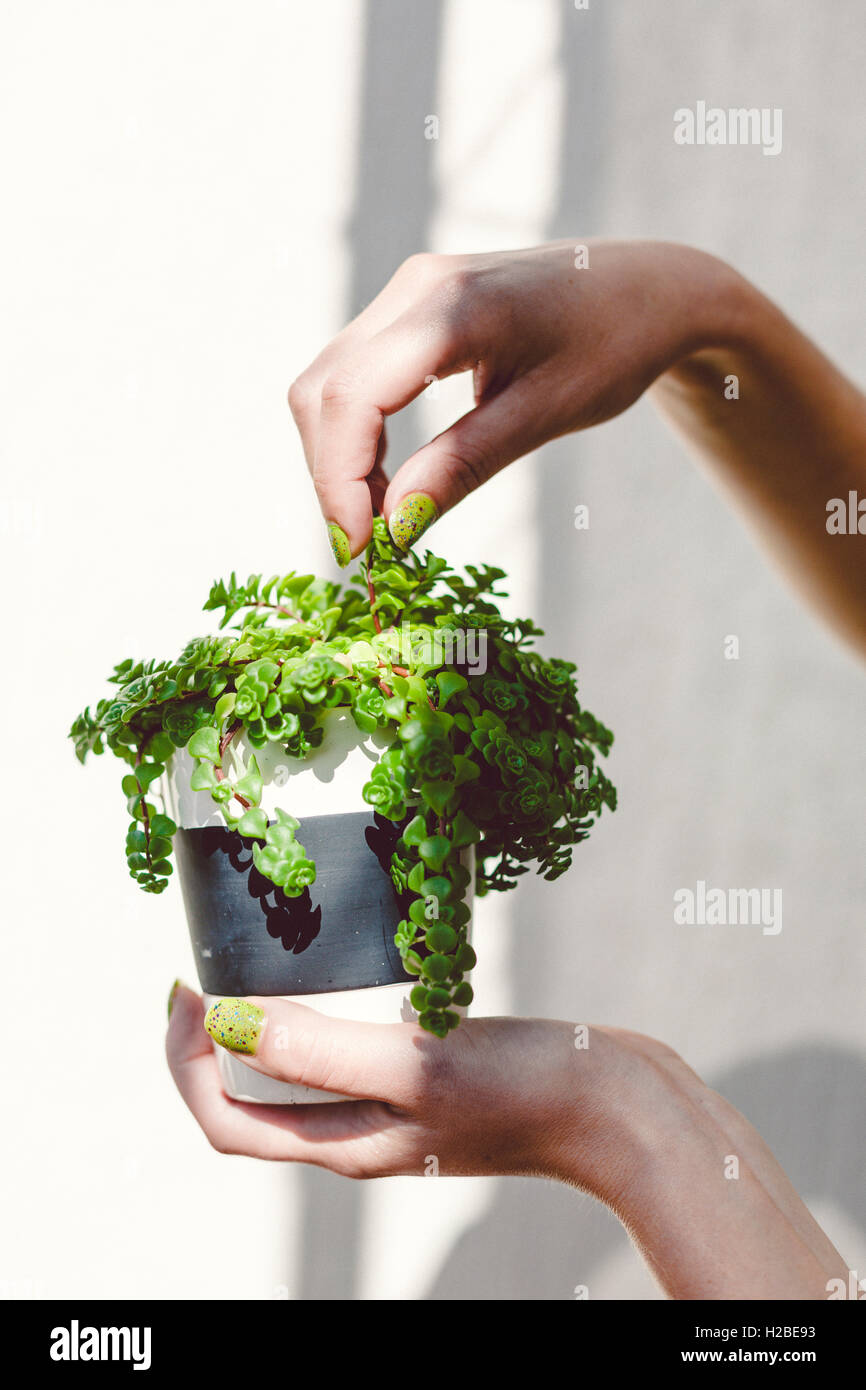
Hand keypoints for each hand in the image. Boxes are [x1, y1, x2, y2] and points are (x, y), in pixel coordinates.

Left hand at [167, 986, 848, 1297]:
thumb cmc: (526, 1087)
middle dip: (206, 1044)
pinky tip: (333, 978)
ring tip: (248, 968)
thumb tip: (225, 1027)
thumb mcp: (415, 1063)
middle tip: (200, 973)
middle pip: (249, 1103)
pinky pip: (344, 1058)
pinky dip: (314, 1021)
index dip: (186, 1061)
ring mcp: (395, 1109)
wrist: (618, 1102)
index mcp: (345, 1142)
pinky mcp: (426, 1080)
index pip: (226, 1120)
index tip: (184, 987)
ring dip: (256, 1031)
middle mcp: (360, 1133)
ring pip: (294, 1080)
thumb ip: (320, 1049)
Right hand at [291, 238, 865, 656]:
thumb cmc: (616, 345)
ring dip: (338, 458)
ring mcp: (408, 290)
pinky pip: (352, 374)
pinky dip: (356, 435)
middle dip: (332, 476)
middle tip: (370, 546)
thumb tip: (392, 527)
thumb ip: (464, 465)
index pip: (353, 397)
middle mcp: (417, 287)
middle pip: (324, 391)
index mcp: (456, 306)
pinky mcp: (410, 306)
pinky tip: (390, 480)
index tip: (359, 549)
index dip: (339, 480)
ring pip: (327, 384)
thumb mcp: (547, 414)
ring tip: (383, 518)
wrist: (650, 288)